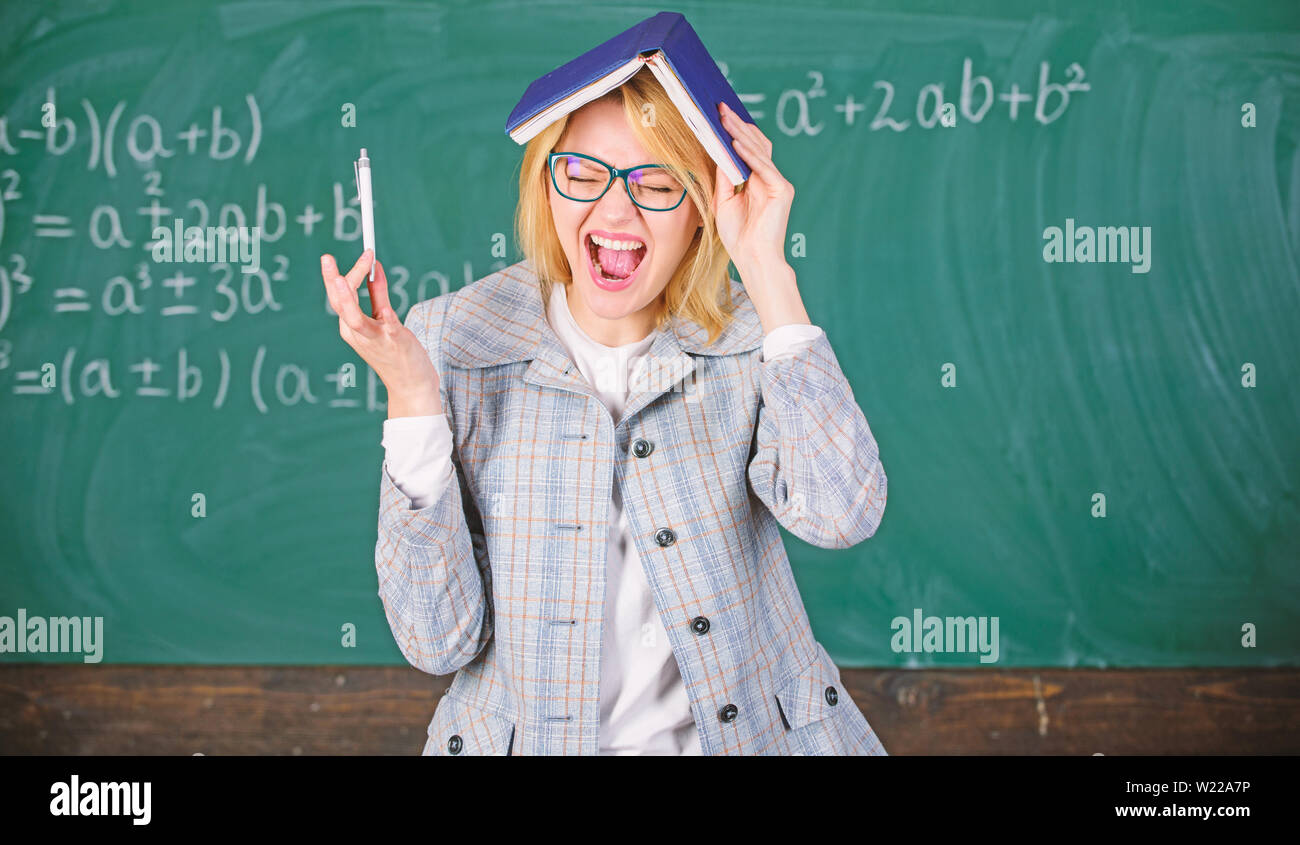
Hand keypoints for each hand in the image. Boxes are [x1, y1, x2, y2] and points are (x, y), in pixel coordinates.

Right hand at [320, 250, 441, 417]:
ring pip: (354, 318)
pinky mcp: (394, 343)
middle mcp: (357, 334)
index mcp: (351, 328)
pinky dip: (385, 315)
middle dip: (333, 281)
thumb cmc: (396, 353)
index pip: (339, 297)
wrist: (412, 385)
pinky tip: (385, 303)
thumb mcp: (383, 320)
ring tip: (339, 279)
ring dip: (346, 298)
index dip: (343, 273)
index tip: (361, 253)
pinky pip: (387, 327)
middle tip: (326, 258)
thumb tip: (375, 267)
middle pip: (341, 304)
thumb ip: (378, 294)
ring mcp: (374, 340)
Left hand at [712, 101, 793, 280]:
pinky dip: (749, 154)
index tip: (717, 115)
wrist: (753, 259)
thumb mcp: (723, 201)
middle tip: (720, 108)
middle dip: (736, 126)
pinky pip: (764, 166)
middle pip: (754, 144)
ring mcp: (777, 183)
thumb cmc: (738, 235)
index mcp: (756, 180)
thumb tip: (718, 150)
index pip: (747, 149)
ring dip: (741, 134)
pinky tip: (735, 143)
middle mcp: (769, 178)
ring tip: (724, 118)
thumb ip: (724, 176)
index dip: (734, 132)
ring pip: (759, 150)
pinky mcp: (782, 190)